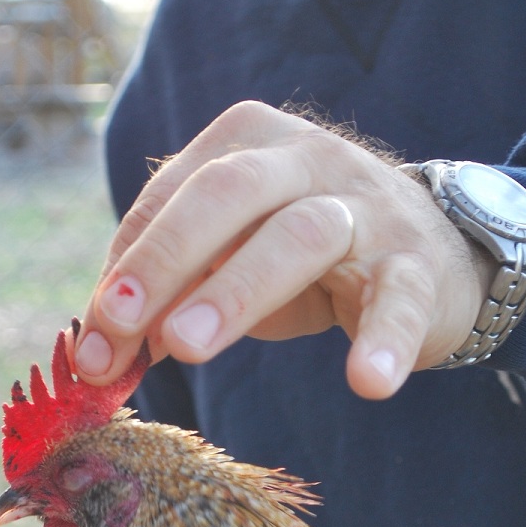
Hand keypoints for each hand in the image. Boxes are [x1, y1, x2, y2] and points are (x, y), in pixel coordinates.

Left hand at [75, 102, 494, 397]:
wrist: (434, 254)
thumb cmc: (306, 256)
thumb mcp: (230, 258)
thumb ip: (169, 290)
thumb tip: (99, 352)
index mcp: (247, 143)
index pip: (171, 196)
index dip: (125, 268)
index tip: (91, 342)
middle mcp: (306, 159)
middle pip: (227, 194)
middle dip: (164, 259)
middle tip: (120, 326)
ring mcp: (365, 208)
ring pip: (299, 236)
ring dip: (236, 292)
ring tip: (187, 349)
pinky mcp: (416, 266)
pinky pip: (398, 300)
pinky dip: (384, 341)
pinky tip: (367, 383)